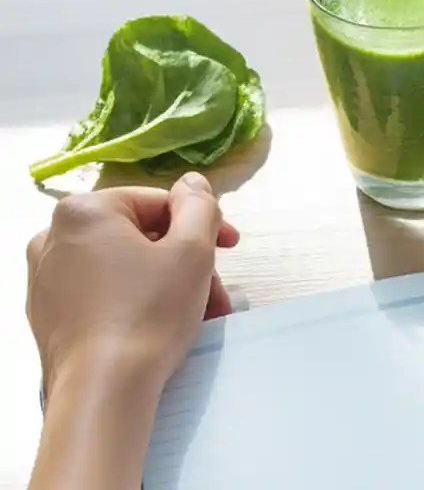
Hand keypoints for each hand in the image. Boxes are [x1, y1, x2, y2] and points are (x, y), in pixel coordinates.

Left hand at [27, 172, 237, 398]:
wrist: (103, 390)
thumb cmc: (149, 313)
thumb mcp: (192, 251)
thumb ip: (199, 206)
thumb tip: (192, 183)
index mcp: (84, 211)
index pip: (158, 202)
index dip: (202, 222)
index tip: (230, 249)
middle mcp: (53, 237)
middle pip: (140, 236)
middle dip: (185, 261)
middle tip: (215, 292)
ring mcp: (44, 278)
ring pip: (123, 266)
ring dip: (166, 283)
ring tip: (198, 315)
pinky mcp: (47, 314)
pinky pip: (102, 293)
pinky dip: (135, 301)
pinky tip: (162, 327)